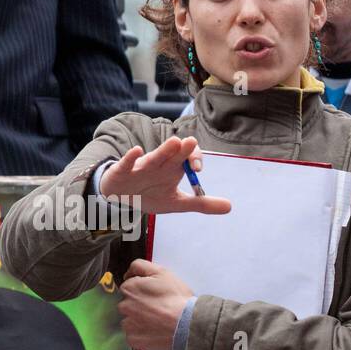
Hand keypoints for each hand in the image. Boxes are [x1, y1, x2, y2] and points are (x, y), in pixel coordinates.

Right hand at [98, 136, 229, 215]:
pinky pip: (127, 163)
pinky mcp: (123, 171)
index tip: (198, 170)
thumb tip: (230, 206)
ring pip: (154, 157)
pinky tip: (137, 151)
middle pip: (172, 155)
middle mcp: (159, 164)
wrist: (120, 198)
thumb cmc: (149, 195)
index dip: (193, 160)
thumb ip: (201, 203)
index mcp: (172, 169)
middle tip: (191, 143)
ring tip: (174, 142)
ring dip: (163, 150)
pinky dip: (131, 157)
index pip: (187, 159)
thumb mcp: (176, 202)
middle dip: (181, 150)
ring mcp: (141, 166)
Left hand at [118, 259, 194, 349]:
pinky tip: (154, 331)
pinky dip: (141, 334)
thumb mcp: (161, 272)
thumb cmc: (176, 297)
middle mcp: (124, 306)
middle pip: (128, 303)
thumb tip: (128, 273)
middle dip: (139, 305)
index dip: (142, 290)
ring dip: (139, 320)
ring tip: (157, 320)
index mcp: (128, 288)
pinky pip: (133, 335)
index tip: (154, 295)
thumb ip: (140, 266)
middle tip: (157, 308)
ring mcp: (128, 324)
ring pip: (130, 320)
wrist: (188, 323)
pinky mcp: (133, 339)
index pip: (129, 287)